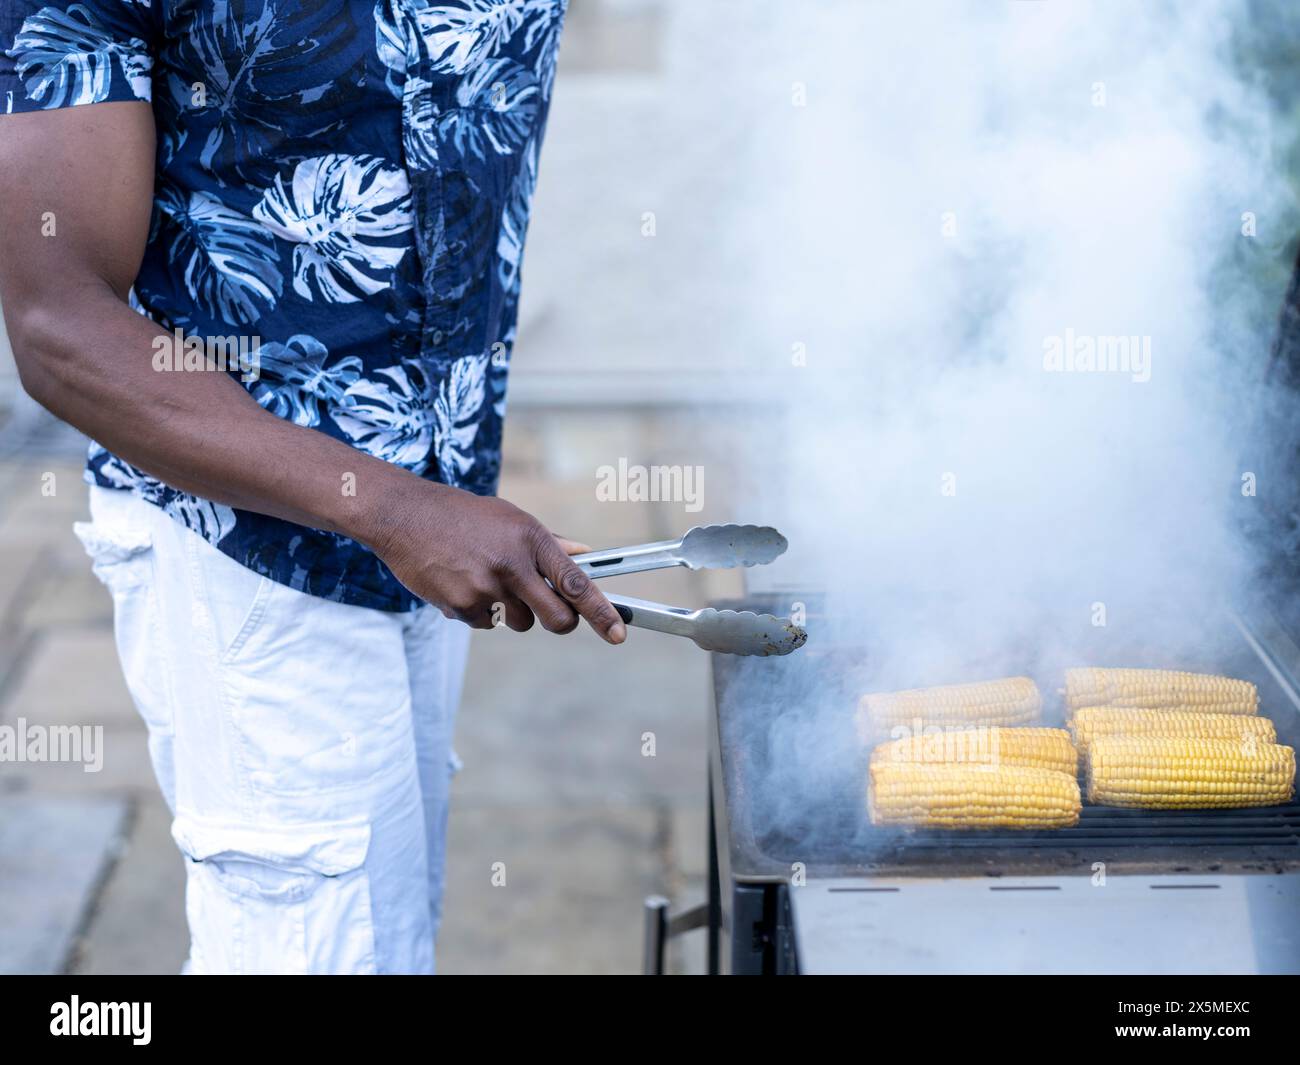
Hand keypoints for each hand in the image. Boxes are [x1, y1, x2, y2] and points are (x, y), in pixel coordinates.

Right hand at [373, 479, 626, 642]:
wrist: (403, 516)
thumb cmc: (462, 515)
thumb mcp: (510, 518)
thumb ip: (550, 543)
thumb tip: (586, 555)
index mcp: (531, 538)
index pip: (577, 583)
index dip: (602, 613)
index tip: (619, 633)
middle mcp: (513, 565)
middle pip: (557, 618)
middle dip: (561, 622)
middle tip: (550, 613)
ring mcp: (487, 588)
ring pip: (521, 623)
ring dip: (514, 612)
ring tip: (487, 579)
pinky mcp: (462, 606)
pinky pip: (488, 624)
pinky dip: (481, 612)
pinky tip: (462, 583)